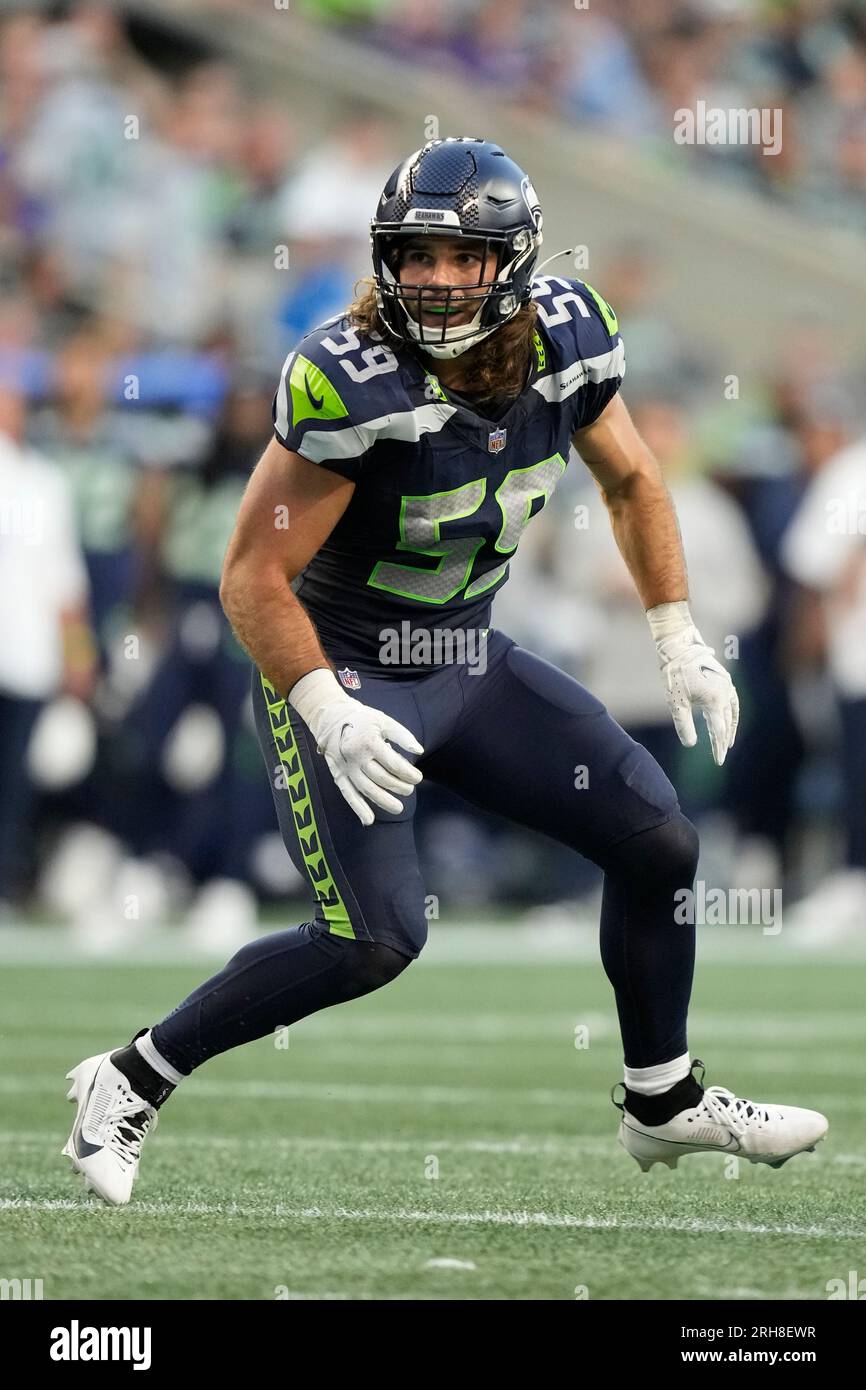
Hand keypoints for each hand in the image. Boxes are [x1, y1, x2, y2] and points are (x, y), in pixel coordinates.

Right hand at [289, 668, 423, 825]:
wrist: (330, 718)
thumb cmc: (362, 719)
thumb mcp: (384, 720)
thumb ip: (402, 735)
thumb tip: (419, 751)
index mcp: (369, 742)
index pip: (393, 764)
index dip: (408, 773)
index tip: (418, 778)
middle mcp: (356, 757)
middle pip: (381, 778)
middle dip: (399, 787)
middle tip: (409, 789)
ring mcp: (346, 768)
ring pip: (367, 790)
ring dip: (383, 801)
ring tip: (398, 808)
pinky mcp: (338, 775)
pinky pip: (348, 794)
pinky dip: (358, 808)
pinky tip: (369, 820)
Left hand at [654, 624, 738, 765]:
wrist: (680, 647)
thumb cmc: (675, 675)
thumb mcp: (676, 703)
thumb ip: (684, 725)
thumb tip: (691, 744)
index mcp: (715, 701)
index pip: (719, 731)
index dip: (719, 747)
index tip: (718, 761)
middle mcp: (725, 694)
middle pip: (727, 723)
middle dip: (724, 740)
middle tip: (721, 755)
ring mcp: (727, 685)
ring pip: (733, 712)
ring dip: (731, 728)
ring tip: (728, 741)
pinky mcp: (725, 679)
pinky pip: (732, 701)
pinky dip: (731, 713)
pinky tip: (727, 719)